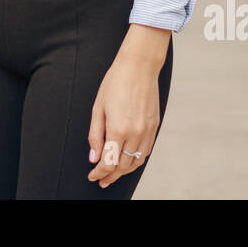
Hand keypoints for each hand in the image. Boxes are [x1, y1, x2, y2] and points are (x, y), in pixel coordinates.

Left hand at [86, 35, 165, 188]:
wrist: (139, 66)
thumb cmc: (115, 83)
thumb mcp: (98, 108)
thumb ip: (95, 135)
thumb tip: (93, 158)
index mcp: (118, 129)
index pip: (108, 162)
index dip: (99, 173)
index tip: (92, 176)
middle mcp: (135, 133)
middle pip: (122, 166)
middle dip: (110, 175)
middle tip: (101, 179)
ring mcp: (147, 131)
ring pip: (136, 161)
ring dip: (124, 171)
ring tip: (113, 173)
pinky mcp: (155, 126)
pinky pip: (146, 151)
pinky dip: (137, 160)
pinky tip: (128, 160)